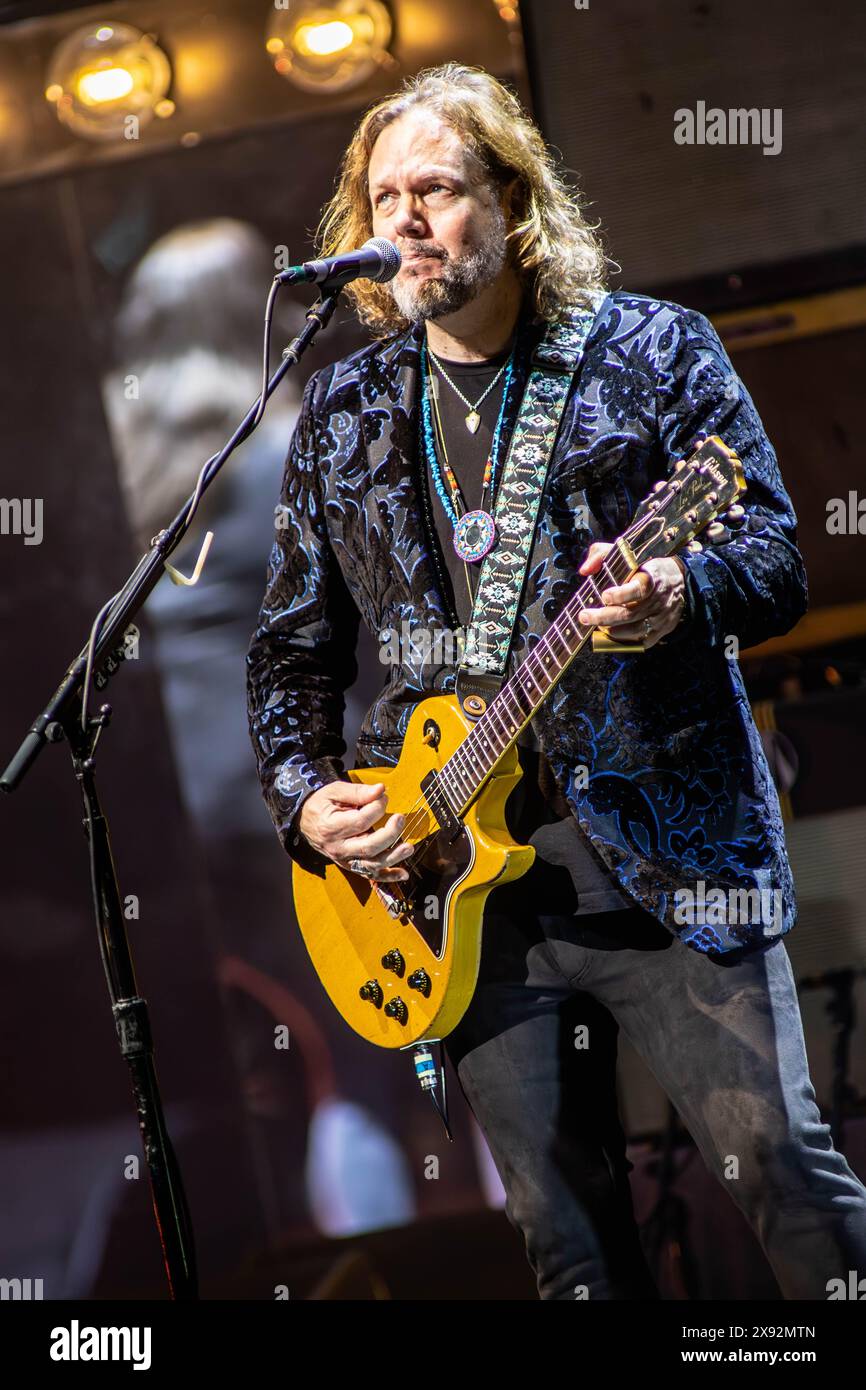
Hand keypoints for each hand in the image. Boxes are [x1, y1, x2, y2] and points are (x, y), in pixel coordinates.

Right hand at [297, 780, 413, 880]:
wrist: (307, 822)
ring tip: (408, 847)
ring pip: (372, 864)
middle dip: (390, 833)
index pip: (361, 821)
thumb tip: (380, 790)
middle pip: (369, 846)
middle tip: (400, 818)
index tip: (383, 797)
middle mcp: (338, 848)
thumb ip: (358, 792)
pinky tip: (403, 873)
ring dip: (393, 857)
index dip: (377, 808)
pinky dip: (388, 876)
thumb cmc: (321, 805)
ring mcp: (345, 859)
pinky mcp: (352, 865)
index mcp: (331, 827)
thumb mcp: (334, 791)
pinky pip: (371, 875)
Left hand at [577, 543, 685, 647]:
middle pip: (630, 614)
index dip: (621, 595)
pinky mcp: (664, 628)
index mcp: (651, 576)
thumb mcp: (624, 553)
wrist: (677, 578)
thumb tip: (585, 570)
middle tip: (585, 616)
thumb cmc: (644, 567)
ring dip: (612, 631)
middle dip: (604, 617)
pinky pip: (642, 641)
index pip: (639, 589)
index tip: (605, 596)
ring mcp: (662, 616)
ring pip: (635, 630)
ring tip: (597, 625)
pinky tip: (612, 634)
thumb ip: (601, 556)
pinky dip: (625, 641)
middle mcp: (659, 598)